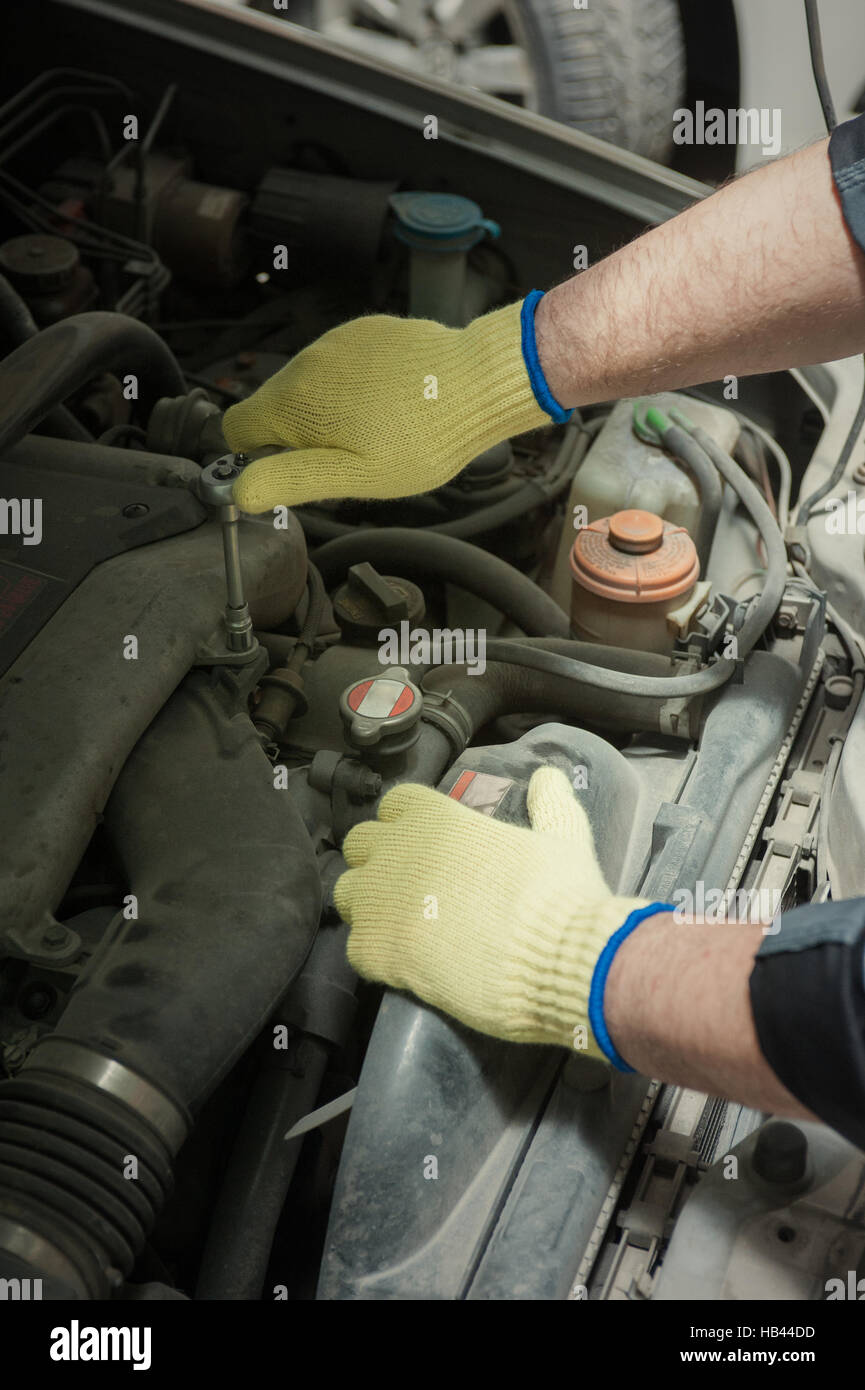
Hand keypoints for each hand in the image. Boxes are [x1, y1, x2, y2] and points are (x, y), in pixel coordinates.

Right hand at [222, 301, 551, 513]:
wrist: (476, 382)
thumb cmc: (421, 439)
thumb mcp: (354, 477)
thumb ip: (291, 480)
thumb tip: (241, 490)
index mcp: (294, 401)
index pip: (236, 427)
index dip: (254, 456)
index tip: (289, 469)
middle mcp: (307, 362)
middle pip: (275, 406)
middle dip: (299, 435)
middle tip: (349, 456)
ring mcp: (337, 340)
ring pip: (310, 384)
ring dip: (327, 409)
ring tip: (377, 429)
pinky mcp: (366, 330)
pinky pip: (342, 363)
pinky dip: (354, 385)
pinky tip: (391, 402)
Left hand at [334, 767, 649, 1055]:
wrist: (555, 958)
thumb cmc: (559, 893)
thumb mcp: (564, 837)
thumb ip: (549, 803)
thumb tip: (547, 776)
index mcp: (435, 816)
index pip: (394, 803)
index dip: (407, 823)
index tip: (425, 845)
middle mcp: (397, 849)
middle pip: (359, 844)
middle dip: (378, 861)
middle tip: (410, 888)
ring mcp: (380, 900)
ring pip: (346, 893)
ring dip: (368, 906)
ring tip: (402, 927)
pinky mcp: (375, 949)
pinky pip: (354, 947)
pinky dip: (376, 955)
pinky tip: (405, 964)